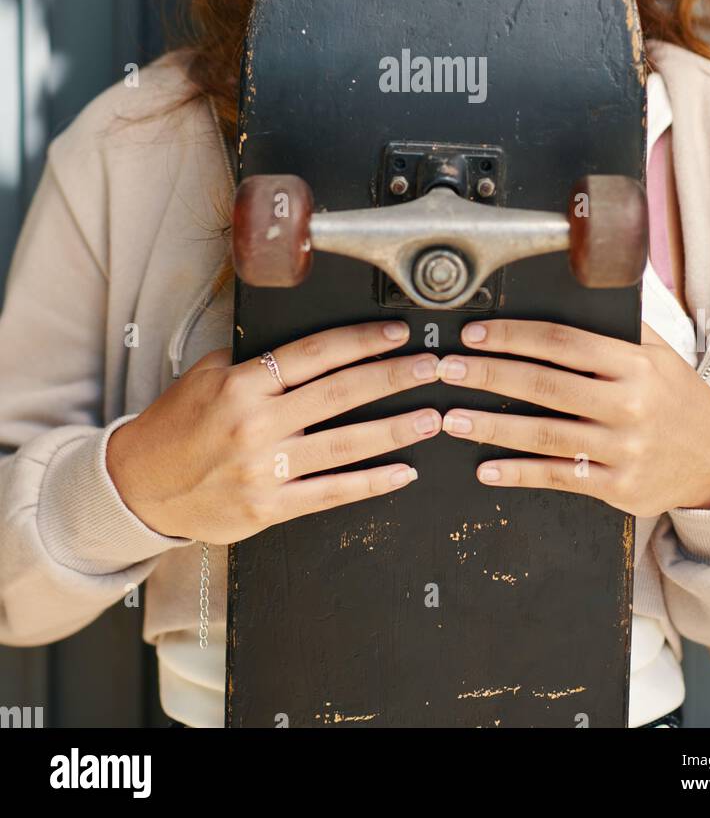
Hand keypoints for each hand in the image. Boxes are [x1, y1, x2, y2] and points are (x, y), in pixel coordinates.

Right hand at [105, 320, 440, 543]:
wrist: (141, 486)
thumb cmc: (177, 424)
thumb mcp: (207, 374)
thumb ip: (255, 359)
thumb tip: (308, 341)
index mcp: (242, 385)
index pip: (313, 354)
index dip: (359, 341)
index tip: (396, 334)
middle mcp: (256, 425)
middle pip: (339, 395)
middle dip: (391, 378)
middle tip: (432, 367)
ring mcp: (265, 471)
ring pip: (344, 445)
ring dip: (394, 430)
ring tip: (431, 417)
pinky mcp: (269, 509)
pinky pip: (331, 494)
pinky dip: (370, 483)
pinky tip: (402, 472)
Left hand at [437, 319, 709, 516]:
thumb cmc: (678, 397)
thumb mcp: (659, 353)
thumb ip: (617, 328)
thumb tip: (573, 289)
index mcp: (635, 364)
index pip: (563, 342)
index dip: (514, 336)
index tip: (475, 334)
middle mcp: (629, 405)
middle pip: (545, 386)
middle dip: (489, 375)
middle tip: (447, 370)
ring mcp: (623, 450)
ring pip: (545, 435)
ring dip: (492, 426)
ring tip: (451, 418)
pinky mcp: (618, 488)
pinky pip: (559, 479)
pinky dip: (519, 473)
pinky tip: (486, 468)